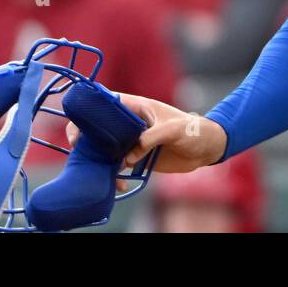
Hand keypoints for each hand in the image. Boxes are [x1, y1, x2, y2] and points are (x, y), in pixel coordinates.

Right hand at [65, 93, 227, 173]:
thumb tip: (127, 157)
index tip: (80, 129)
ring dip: (99, 161)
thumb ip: (150, 138)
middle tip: (82, 153)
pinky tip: (120, 183)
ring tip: (107, 173)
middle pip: (96, 127)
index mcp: (135, 107)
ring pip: (103, 148)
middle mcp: (128, 122)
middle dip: (84, 140)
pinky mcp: (135, 157)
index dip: (87, 113)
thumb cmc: (193, 130)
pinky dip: (113, 175)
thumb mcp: (173, 129)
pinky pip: (116, 165)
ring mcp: (130, 140)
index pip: (104, 103)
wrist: (207, 148)